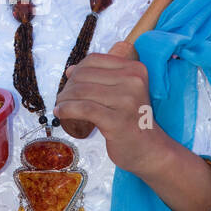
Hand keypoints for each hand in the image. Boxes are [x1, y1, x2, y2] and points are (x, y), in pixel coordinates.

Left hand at [54, 40, 166, 176]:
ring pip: (81, 91)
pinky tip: (60, 113)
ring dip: (64, 99)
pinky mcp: (117, 120)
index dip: (77, 70)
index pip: (95, 60)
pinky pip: (84, 109)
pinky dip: (67, 109)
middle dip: (68, 87)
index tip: (70, 82)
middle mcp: (133, 81)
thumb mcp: (124, 92)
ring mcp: (127, 100)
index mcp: (135, 69)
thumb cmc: (133, 122)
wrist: (150, 150)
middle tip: (62, 99)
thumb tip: (71, 70)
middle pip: (85, 75)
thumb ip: (101, 78)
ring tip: (60, 107)